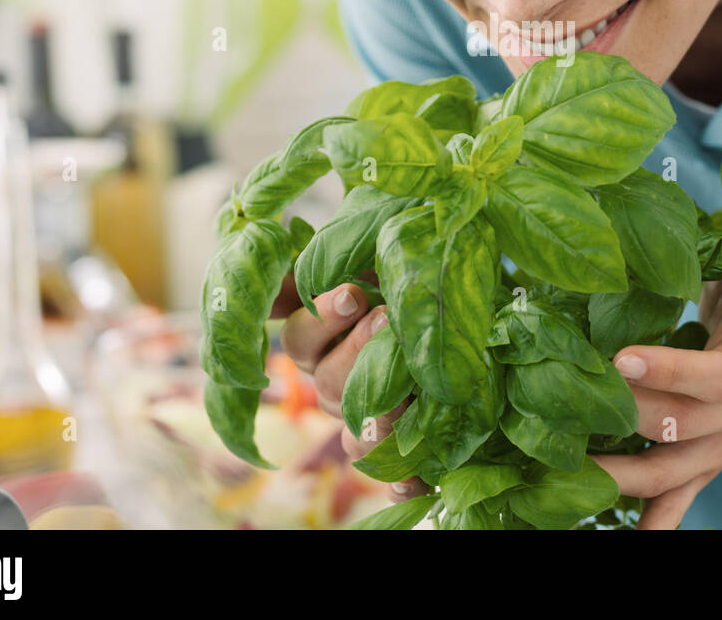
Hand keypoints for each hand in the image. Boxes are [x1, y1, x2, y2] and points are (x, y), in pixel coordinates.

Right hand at [278, 278, 424, 502]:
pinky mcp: (395, 449)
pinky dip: (402, 479)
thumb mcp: (361, 259)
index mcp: (317, 344)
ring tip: (405, 391)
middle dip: (359, 351)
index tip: (354, 294)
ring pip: (357, 432)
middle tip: (387, 320)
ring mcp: (362, 420)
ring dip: (380, 414)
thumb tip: (280, 241)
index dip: (324, 319)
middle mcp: (334, 385)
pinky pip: (393, 473)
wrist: (441, 313)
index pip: (301, 337)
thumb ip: (324, 257)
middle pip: (330, 382)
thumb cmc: (392, 282)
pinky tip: (414, 480)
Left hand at [590, 237, 721, 529]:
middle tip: (567, 400)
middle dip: (626, 416)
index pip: (715, 376)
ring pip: (670, 473)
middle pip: (682, 426)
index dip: (671, 371)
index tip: (620, 358)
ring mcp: (720, 448)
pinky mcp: (704, 469)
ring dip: (620, 476)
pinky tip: (614, 534)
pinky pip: (677, 502)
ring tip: (568, 469)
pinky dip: (650, 523)